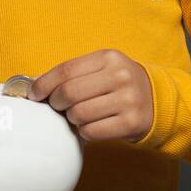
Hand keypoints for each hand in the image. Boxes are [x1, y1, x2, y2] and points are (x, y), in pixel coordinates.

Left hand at [27, 49, 153, 143]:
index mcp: (109, 57)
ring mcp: (128, 99)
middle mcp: (120, 75)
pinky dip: (85, 132)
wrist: (157, 101)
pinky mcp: (132, 123)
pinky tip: (92, 127)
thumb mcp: (101, 70)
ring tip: (79, 117)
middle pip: (69, 93)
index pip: (65, 70)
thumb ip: (71, 74)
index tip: (34, 95)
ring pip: (78, 114)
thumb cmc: (119, 86)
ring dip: (72, 119)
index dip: (44, 84)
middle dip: (56, 104)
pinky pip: (92, 131)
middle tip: (59, 108)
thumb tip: (34, 84)